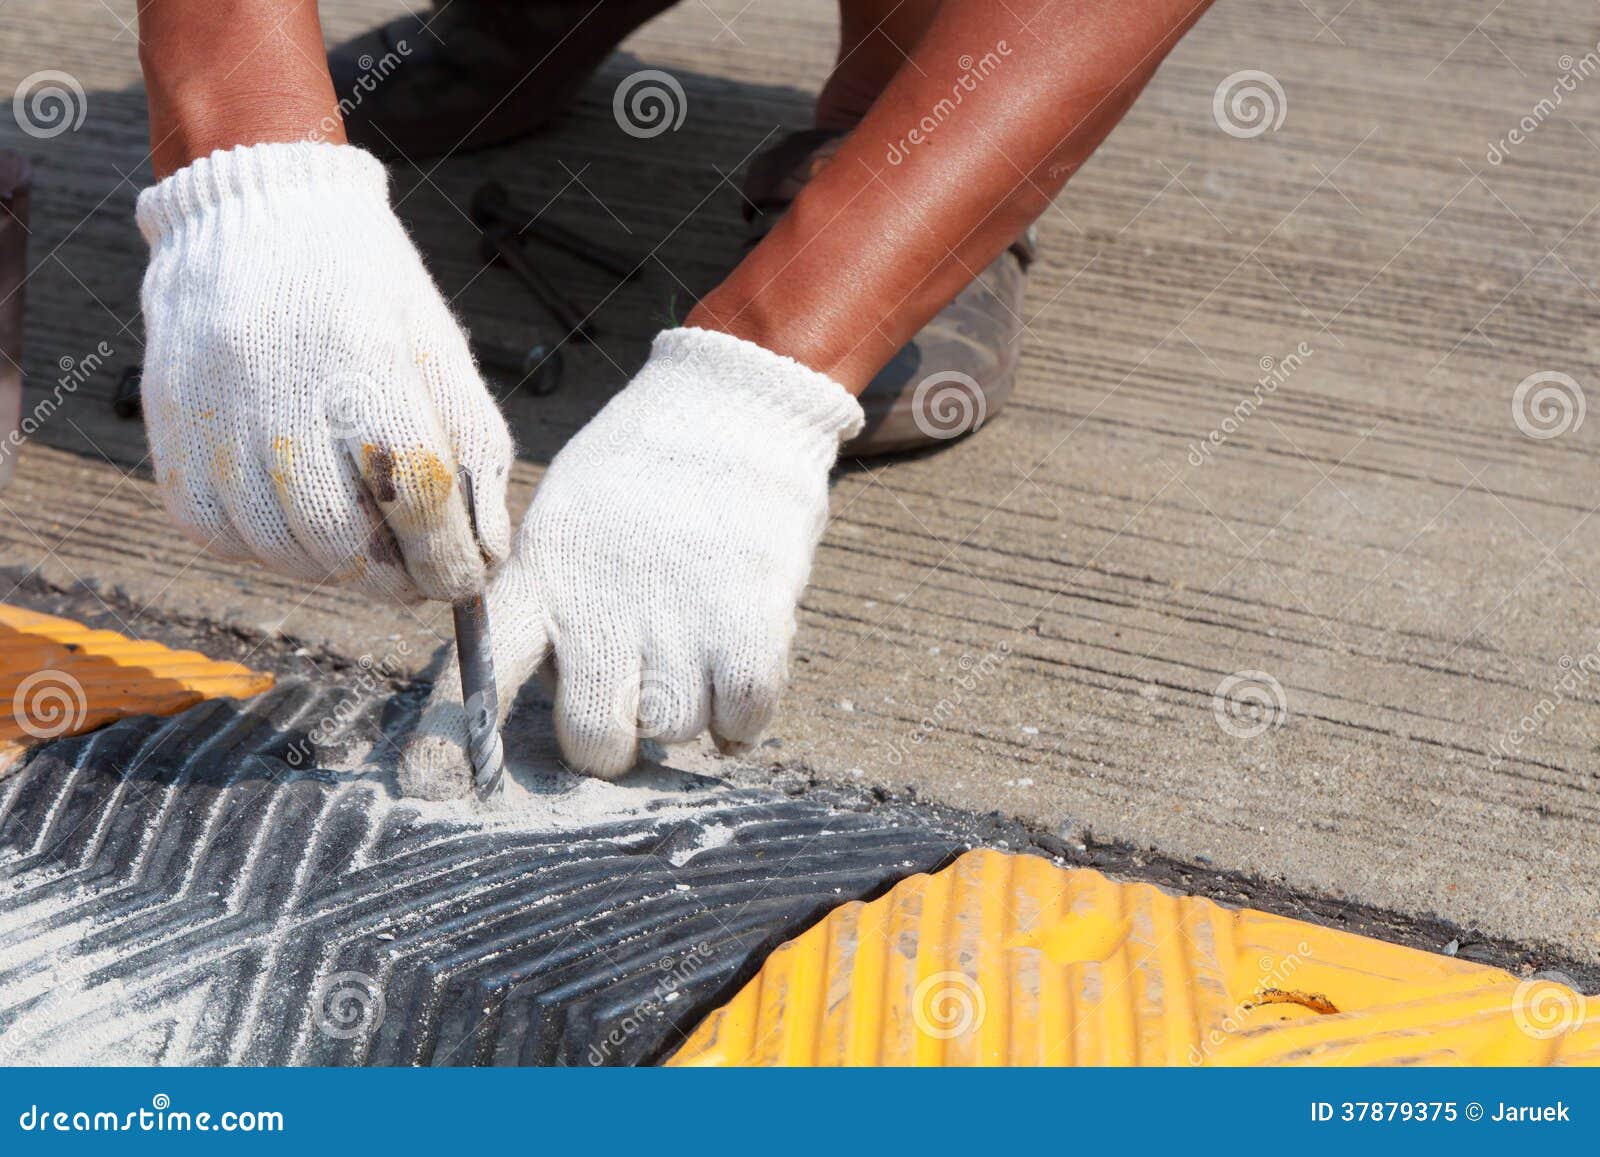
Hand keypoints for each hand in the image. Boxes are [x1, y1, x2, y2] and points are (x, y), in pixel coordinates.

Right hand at [137, 141, 512, 603]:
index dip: (448, 559)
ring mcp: (214, 406)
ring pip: (275, 545)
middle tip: (414, 580)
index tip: (464, 582)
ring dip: (330, 571)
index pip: (417, 494)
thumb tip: (488, 552)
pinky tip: (294, 527)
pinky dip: (260, 548)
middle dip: (391, 580)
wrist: (259, 213)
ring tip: (361, 552)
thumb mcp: (442, 352)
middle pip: (340, 537)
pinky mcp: (169, 420)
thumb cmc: (368, 291)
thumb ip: (474, 452)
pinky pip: (210, 528)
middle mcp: (282, 384)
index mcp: (368, 359)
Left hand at [400, 327, 863, 795]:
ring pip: (671, 733)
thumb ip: (543, 604)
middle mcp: (600, 608)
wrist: (735, 408)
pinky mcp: (749, 619)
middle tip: (627, 700)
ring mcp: (677, 617)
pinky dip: (739, 719)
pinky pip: (740, 721)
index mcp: (540, 577)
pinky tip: (731, 676)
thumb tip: (534, 697)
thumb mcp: (562, 522)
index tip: (432, 791)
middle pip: (591, 742)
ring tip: (691, 651)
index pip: (480, 674)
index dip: (452, 741)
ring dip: (684, 712)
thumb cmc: (640, 475)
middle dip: (610, 742)